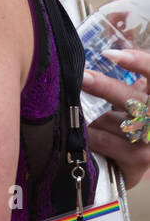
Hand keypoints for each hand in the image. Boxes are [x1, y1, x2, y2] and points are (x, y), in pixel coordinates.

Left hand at [85, 48, 149, 189]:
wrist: (140, 168)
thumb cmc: (134, 127)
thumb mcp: (135, 101)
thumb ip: (128, 82)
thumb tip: (106, 52)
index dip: (137, 62)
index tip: (110, 54)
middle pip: (131, 98)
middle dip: (104, 87)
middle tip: (82, 77)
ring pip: (112, 120)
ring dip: (96, 120)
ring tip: (95, 125)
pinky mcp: (139, 160)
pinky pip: (103, 140)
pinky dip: (91, 136)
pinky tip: (89, 138)